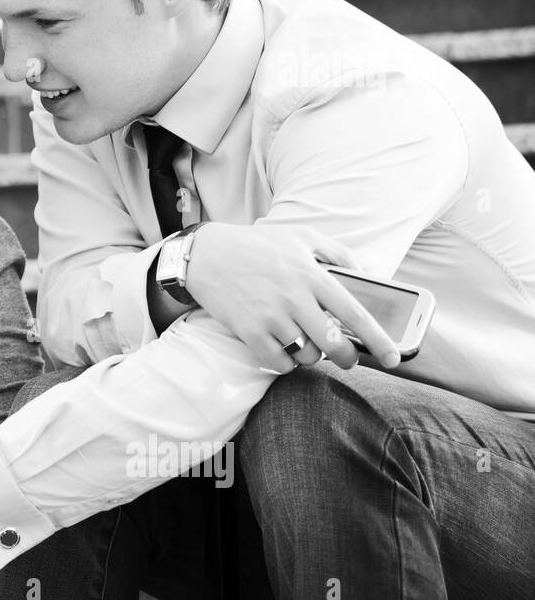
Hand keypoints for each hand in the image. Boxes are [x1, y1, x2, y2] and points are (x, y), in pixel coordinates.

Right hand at [183, 222, 399, 372]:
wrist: (206, 254)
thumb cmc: (257, 246)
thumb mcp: (302, 236)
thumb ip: (340, 254)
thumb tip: (369, 274)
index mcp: (313, 275)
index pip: (355, 314)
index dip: (379, 341)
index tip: (393, 358)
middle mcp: (294, 298)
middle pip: (334, 345)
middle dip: (347, 357)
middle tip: (345, 356)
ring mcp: (270, 317)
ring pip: (307, 356)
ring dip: (311, 355)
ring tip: (303, 339)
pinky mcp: (249, 331)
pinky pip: (279, 363)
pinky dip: (286, 362)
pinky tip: (282, 348)